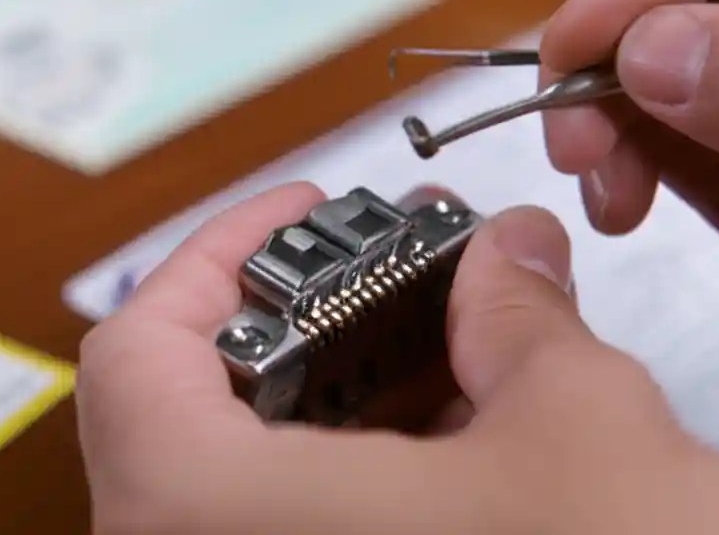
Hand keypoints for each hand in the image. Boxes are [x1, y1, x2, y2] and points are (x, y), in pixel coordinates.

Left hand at [75, 183, 718, 533]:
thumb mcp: (581, 432)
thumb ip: (526, 320)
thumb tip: (509, 261)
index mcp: (204, 515)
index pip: (136, 348)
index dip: (217, 257)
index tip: (300, 214)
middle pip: (198, 411)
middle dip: (311, 329)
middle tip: (389, 276)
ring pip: (255, 484)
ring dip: (349, 404)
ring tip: (447, 347)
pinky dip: (362, 482)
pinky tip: (459, 444)